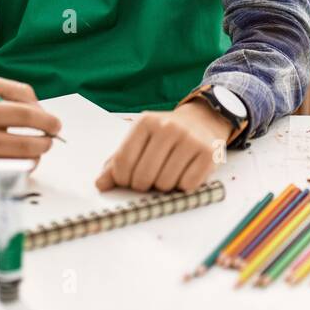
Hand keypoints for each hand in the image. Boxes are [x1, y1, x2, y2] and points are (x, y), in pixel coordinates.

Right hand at [0, 78, 60, 190]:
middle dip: (45, 142)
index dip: (47, 120)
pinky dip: (20, 170)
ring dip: (36, 157)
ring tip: (32, 149)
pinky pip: (9, 178)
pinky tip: (16, 159)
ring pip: (21, 164)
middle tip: (48, 139)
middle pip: (26, 145)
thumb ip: (20, 92)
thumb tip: (42, 112)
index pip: (24, 116)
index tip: (56, 124)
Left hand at [95, 100, 232, 192]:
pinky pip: (188, 185)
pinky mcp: (208, 153)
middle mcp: (168, 127)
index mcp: (145, 122)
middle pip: (143, 176)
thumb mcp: (140, 141)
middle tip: (149, 180)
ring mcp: (190, 139)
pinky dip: (184, 187)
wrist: (202, 121)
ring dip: (164, 187)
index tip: (128, 181)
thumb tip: (100, 185)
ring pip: (165, 183)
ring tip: (169, 173)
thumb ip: (118, 162)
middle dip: (143, 185)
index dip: (122, 180)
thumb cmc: (165, 137)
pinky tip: (185, 173)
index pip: (123, 162)